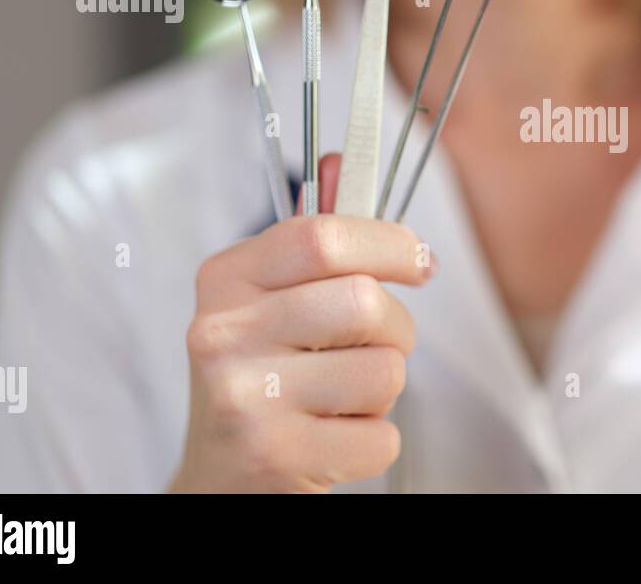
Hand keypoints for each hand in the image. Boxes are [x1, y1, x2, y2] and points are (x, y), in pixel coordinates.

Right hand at [169, 154, 432, 491]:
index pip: (323, 237)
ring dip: (384, 388)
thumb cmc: (261, 378)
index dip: (390, 242)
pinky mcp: (275, 457)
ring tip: (343, 397)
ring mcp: (246, 398)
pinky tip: (334, 438)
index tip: (419, 260)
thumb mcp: (272, 302)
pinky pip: (382, 437)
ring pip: (384, 372)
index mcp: (226, 279)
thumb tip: (340, 162)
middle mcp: (223, 334)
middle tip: (379, 345)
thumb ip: (313, 238)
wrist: (221, 478)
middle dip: (397, 328)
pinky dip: (375, 441)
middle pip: (365, 303)